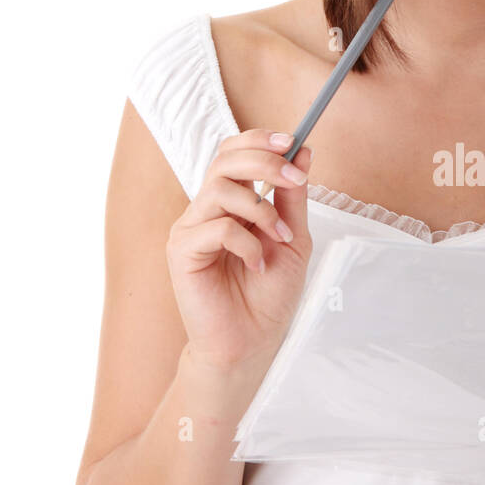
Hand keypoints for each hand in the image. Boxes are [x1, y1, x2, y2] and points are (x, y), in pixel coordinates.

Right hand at [166, 129, 313, 374]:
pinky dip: (247, 243)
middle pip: (224, 160)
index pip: (233, 153)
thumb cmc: (268, 296)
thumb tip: (302, 152)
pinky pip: (216, 227)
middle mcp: (206, 210)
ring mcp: (190, 229)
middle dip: (264, 162)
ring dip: (261, 209)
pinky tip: (258, 265)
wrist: (252, 343)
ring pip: (220, 189)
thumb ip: (293, 198)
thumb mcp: (293, 239)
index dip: (258, 141)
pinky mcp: (182, 251)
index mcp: (231, 204)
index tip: (291, 141)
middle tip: (294, 178)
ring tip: (280, 238)